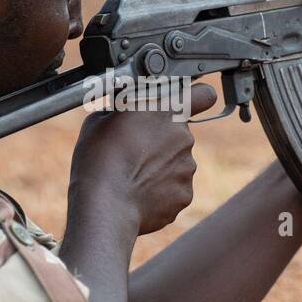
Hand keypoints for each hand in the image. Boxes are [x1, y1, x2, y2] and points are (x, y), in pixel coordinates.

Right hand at [68, 81, 217, 234]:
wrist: (104, 206)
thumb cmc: (97, 159)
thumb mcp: (100, 119)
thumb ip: (123, 110)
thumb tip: (123, 110)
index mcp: (166, 110)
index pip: (204, 94)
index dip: (196, 98)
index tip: (186, 104)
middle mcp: (184, 137)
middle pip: (179, 134)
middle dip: (161, 139)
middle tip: (134, 151)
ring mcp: (187, 168)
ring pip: (176, 163)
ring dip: (160, 166)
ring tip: (132, 177)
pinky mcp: (184, 195)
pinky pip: (174, 188)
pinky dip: (160, 191)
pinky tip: (137, 194)